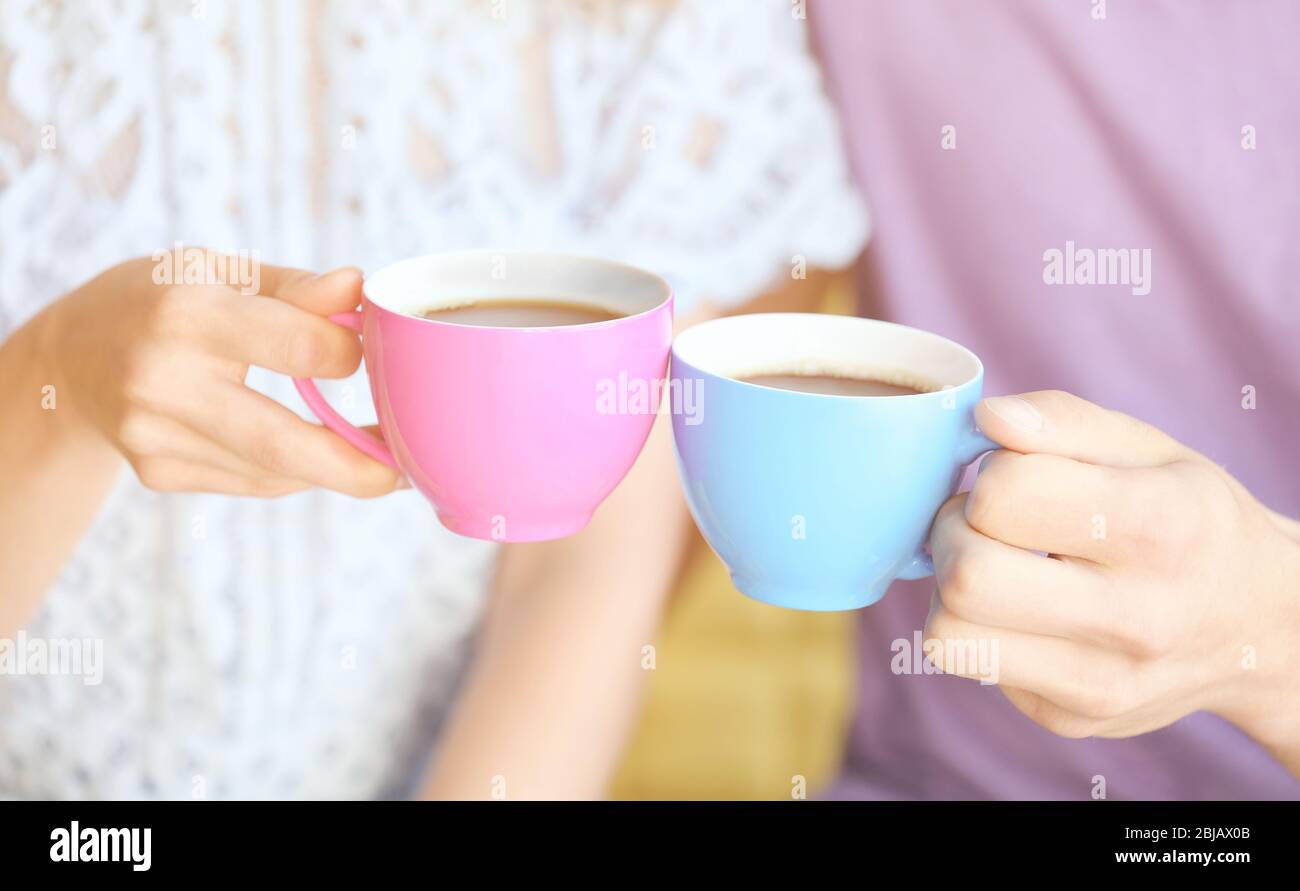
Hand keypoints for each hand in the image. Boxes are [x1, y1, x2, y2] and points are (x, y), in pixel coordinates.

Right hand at [38, 249, 400, 497]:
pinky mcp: (157, 472)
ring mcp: (154, 435)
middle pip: (280, 441)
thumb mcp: (219, 270)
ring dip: (330, 468)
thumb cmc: (163, 298)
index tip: (364, 352)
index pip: (298, 347)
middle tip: (404, 473)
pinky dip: (289, 470)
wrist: (70, 356)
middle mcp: (163, 380)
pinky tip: (307, 453)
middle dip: (353, 465)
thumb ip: (295, 287)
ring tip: (373, 457)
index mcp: (187, 314)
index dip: (347, 354)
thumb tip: (359, 287)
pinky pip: (248, 481)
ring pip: (270, 470)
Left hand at [924, 390, 1299, 769]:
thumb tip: (987, 417)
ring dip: (950, 589)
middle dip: (950, 534)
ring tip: (995, 565)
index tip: (1014, 477)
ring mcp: (1103, 682)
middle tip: (980, 522)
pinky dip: (978, 629)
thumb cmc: (1190, 520)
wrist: (1262, 631)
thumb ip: (1061, 421)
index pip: (1005, 495)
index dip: (991, 475)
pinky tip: (1023, 610)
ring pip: (949, 636)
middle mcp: (1136, 617)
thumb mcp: (1147, 449)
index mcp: (1160, 527)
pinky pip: (970, 667)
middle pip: (967, 577)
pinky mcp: (1070, 719)